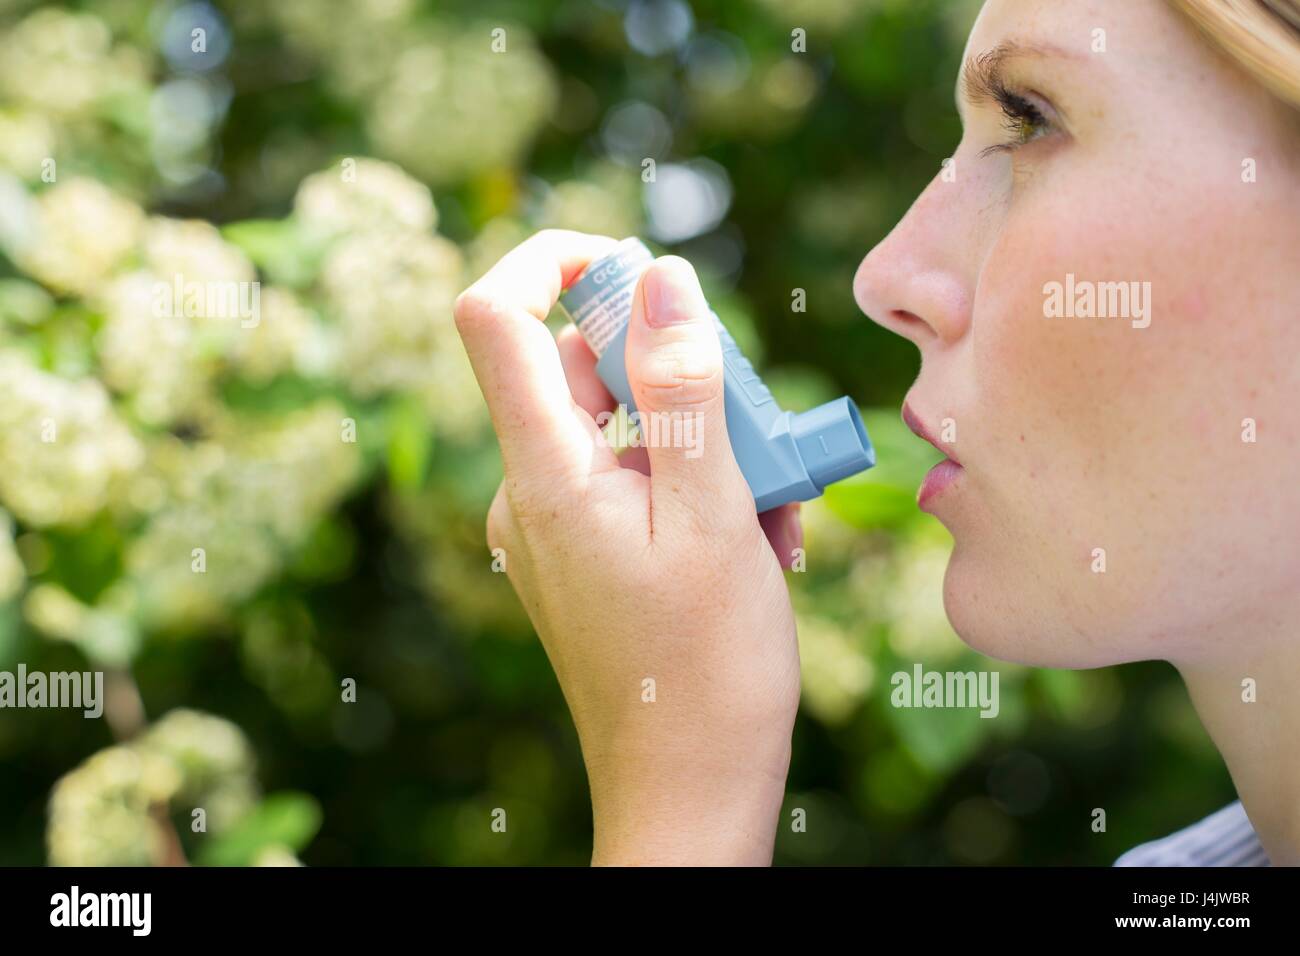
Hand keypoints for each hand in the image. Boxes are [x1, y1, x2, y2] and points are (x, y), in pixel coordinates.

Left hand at [454, 230, 801, 864]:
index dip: (554, 260)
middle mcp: (534, 490)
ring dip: (710, 443)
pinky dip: (699, 488)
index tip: (641, 268)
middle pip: (586, 366)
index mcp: (546, 474)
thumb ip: (687, 391)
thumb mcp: (715, 517)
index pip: (496, 316)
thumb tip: (663, 279)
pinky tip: (759, 540)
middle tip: (760, 437)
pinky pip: (637, 482)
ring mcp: (558, 525)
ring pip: (629, 426)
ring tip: (775, 515)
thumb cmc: (708, 669)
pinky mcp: (587, 553)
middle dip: (683, 374)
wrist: (689, 792)